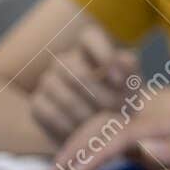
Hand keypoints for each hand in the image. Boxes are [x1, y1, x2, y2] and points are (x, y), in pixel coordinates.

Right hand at [29, 28, 137, 144]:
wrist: (102, 131)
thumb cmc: (122, 100)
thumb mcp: (132, 84)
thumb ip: (129, 68)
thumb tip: (119, 61)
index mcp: (90, 49)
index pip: (90, 36)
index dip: (103, 53)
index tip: (119, 79)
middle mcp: (66, 61)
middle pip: (75, 70)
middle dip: (100, 95)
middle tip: (116, 111)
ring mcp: (48, 81)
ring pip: (61, 93)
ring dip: (85, 113)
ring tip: (102, 124)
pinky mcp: (38, 103)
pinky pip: (48, 112)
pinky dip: (68, 125)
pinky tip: (82, 133)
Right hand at [53, 108, 169, 169]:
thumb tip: (145, 147)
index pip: (120, 133)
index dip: (94, 153)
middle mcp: (158, 120)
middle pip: (103, 127)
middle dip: (74, 149)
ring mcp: (156, 128)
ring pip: (106, 133)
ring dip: (80, 151)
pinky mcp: (158, 138)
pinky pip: (118, 143)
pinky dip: (96, 155)